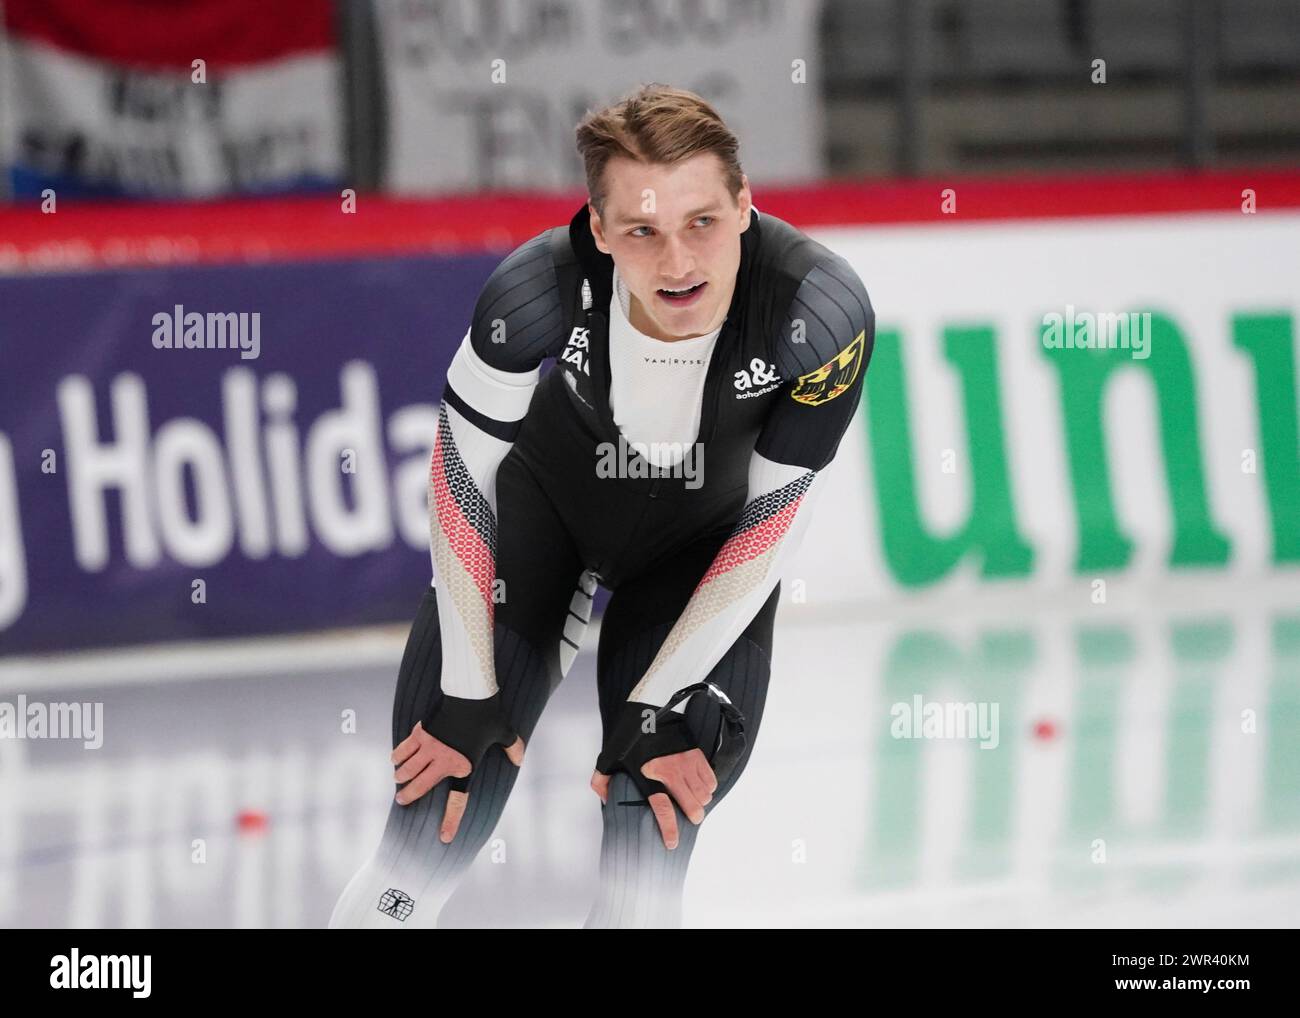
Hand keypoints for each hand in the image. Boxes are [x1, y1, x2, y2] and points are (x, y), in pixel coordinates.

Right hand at [392, 720, 524, 842]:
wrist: (470, 692)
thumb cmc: (488, 713)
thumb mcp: (504, 732)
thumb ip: (513, 748)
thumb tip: (521, 759)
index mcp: (465, 766)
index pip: (457, 800)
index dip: (451, 821)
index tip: (445, 838)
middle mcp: (444, 761)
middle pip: (421, 786)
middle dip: (409, 796)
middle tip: (401, 800)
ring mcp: (430, 748)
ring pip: (408, 769)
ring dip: (401, 777)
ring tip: (398, 781)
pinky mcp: (420, 733)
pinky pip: (404, 750)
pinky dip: (397, 757)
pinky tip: (395, 760)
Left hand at [590, 748, 716, 849]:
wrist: (649, 709)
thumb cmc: (629, 737)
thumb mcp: (609, 758)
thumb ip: (601, 780)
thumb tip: (605, 800)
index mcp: (649, 776)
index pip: (662, 809)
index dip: (669, 830)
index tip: (672, 843)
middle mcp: (671, 772)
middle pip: (692, 805)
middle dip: (694, 817)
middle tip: (691, 818)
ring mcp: (686, 763)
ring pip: (704, 794)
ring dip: (701, 801)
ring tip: (694, 800)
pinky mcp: (697, 754)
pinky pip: (710, 780)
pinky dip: (708, 787)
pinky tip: (700, 786)